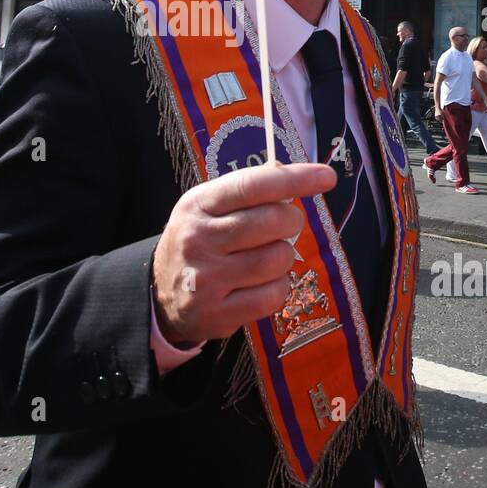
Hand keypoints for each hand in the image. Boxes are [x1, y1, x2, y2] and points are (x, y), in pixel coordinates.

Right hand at [152, 162, 335, 346]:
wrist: (161, 294)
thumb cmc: (198, 241)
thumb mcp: (208, 208)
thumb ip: (246, 192)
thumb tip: (291, 174)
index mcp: (197, 205)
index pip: (252, 185)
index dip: (294, 179)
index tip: (325, 177)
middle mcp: (198, 239)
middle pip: (271, 222)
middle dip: (291, 221)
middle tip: (286, 225)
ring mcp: (206, 279)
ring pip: (277, 259)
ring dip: (285, 256)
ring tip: (269, 256)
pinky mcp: (217, 314)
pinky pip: (273, 296)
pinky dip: (279, 287)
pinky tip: (263, 283)